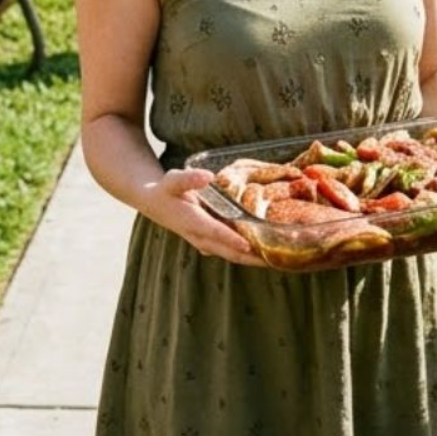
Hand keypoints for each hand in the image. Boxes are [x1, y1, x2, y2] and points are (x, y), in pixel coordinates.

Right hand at [146, 168, 265, 266]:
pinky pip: (232, 251)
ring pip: (233, 255)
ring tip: (279, 258)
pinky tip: (268, 250)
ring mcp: (207, 243)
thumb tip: (208, 177)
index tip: (248, 245)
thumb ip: (189, 178)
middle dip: (252, 258)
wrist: (157, 205)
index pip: (214, 232)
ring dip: (254, 259)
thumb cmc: (167, 190)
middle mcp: (201, 237)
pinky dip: (249, 253)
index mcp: (192, 222)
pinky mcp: (212, 243)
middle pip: (229, 252)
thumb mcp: (173, 180)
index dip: (231, 239)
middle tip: (277, 259)